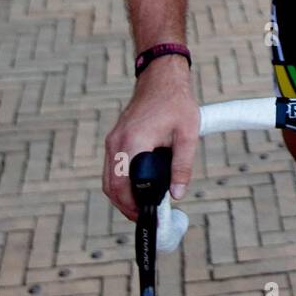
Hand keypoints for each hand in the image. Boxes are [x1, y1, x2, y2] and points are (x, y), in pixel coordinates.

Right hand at [102, 59, 200, 220]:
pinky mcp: (115, 139)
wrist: (161, 77)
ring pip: (108, 178)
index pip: (123, 185)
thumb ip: (182, 166)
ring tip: (141, 207)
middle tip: (144, 217)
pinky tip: (136, 189)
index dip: (132, 206)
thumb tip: (178, 194)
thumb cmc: (176, 102)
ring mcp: (113, 140)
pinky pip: (111, 167)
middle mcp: (117, 142)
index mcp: (134, 142)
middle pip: (110, 186)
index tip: (148, 216)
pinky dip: (120, 182)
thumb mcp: (187, 134)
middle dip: (125, 206)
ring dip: (121, 196)